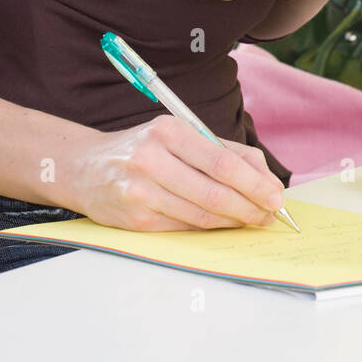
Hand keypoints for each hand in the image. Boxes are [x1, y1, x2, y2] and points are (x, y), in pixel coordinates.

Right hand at [66, 115, 284, 230]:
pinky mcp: (136, 220)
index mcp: (168, 131)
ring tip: (252, 220)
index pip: (222, 163)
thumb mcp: (179, 134)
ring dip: (233, 221)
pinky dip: (208, 229)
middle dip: (250, 207)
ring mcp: (141, 192)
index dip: (255, 184)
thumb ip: (223, 151)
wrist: (85, 168)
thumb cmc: (142, 149)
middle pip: (215, 192)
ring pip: (201, 215)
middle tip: (270, 215)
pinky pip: (184, 228)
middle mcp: (152, 159)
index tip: (276, 196)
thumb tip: (265, 177)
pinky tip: (222, 225)